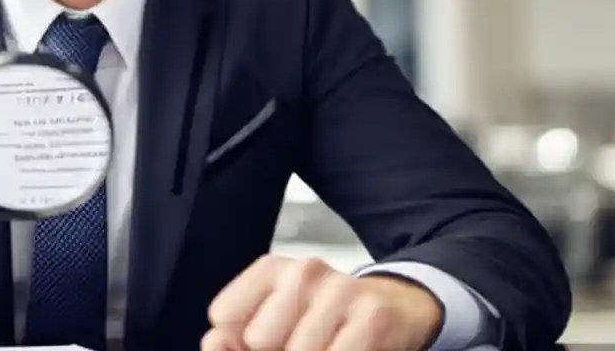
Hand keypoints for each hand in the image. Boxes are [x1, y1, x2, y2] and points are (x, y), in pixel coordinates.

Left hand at [202, 256, 442, 350]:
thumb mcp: (276, 326)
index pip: (222, 316)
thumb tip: (214, 341)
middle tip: (301, 347)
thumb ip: (234, 341)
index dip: (238, 344)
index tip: (264, 343)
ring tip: (327, 347)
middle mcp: (303, 270)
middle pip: (258, 339)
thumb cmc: (327, 324)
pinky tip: (347, 349)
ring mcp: (339, 290)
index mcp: (271, 270)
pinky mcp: (372, 316)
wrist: (399, 311)